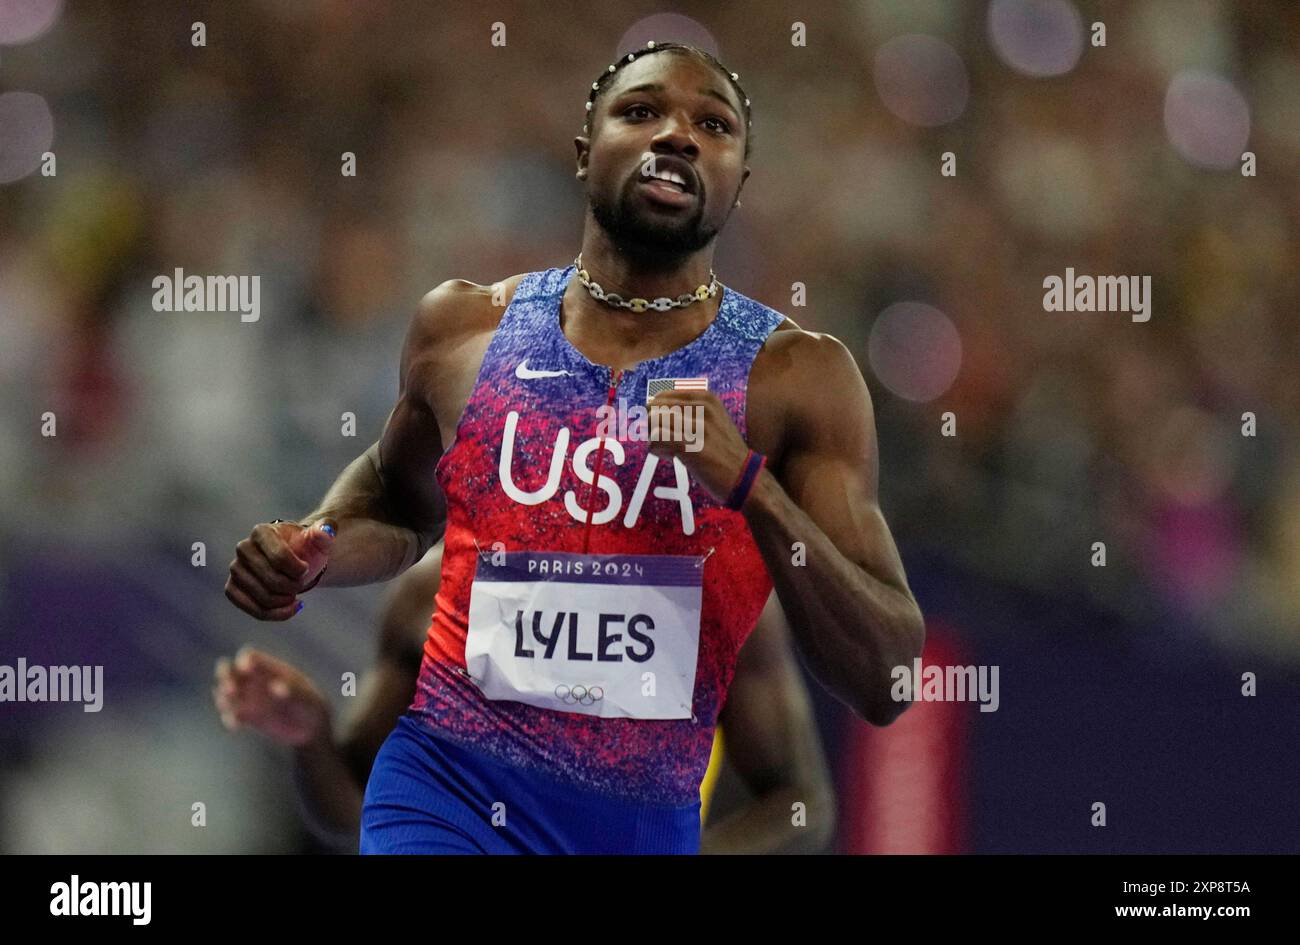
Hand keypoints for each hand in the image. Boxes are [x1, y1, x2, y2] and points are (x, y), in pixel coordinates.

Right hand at [212, 647, 330, 746]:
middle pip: (229, 669)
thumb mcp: (308, 698)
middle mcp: (256, 680)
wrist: (311, 730)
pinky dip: (229, 717)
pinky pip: (230, 713)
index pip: (249, 656)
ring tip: (235, 710)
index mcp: (271, 668)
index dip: (244, 660)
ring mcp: (250, 698)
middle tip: (231, 690)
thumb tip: (276, 687)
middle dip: (225, 676)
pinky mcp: (247, 716)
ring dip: (223, 698)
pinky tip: (236, 725)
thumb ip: (294, 691)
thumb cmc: (313, 707)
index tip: (247, 670)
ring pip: (224, 691)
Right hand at [225, 519, 334, 619]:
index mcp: (261, 532)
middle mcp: (243, 548)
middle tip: (302, 582)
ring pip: (264, 598)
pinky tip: (291, 607)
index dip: (298, 570)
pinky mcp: (232, 588)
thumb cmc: (306, 549)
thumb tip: (326, 530)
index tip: (306, 568)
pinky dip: (276, 614)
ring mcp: (236, 569)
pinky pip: (252, 609)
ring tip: (295, 592)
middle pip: (272, 581)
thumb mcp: (319, 540)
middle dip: (294, 586)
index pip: (279, 558)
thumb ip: (325, 533)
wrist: (294, 561)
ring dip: (287, 601)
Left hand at [646, 390, 749, 502]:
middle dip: (652, 425)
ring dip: (654, 438)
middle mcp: (703, 407)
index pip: (662, 396)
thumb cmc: (724, 452)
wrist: (745, 477)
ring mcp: (699, 426)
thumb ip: (688, 412)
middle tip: (664, 441)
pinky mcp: (692, 447)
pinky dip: (657, 450)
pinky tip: (671, 457)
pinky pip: (657, 439)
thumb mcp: (712, 421)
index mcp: (707, 398)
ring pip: (654, 421)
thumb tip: (651, 410)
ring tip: (669, 450)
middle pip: (655, 407)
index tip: (666, 429)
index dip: (656, 413)